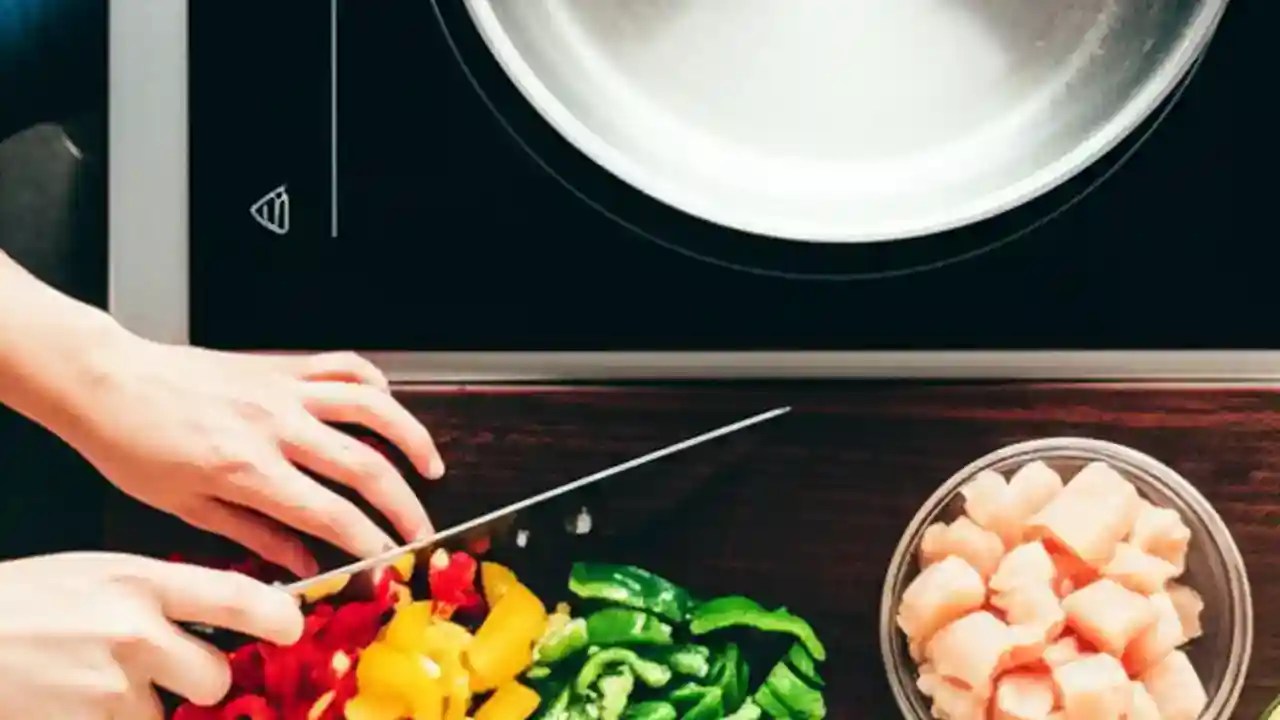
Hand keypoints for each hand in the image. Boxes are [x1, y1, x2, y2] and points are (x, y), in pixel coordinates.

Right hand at [0, 552, 302, 718]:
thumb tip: (226, 619)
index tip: (291, 627)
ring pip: (167, 716)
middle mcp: (132, 635)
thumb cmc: (24, 605)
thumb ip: (163, 597)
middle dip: (197, 681)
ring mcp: (109, 691)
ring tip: (94, 684)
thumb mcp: (98, 577)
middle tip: (161, 671)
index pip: (237, 597)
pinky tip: (77, 703)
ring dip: (143, 709)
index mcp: (139, 583)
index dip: (279, 617)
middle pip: (215, 676)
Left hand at [60, 333, 444, 575]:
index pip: (329, 512)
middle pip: (364, 466)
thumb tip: (305, 561)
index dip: (368, 540)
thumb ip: (254, 534)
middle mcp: (275, 426)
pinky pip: (344, 367)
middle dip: (402, 505)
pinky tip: (387, 406)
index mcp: (247, 469)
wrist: (108, 381)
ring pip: (371, 408)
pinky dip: (375, 384)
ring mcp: (284, 390)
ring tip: (430, 466)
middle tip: (420, 531)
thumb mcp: (185, 507)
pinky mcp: (282, 365)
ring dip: (410, 438)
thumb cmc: (133, 446)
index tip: (386, 561)